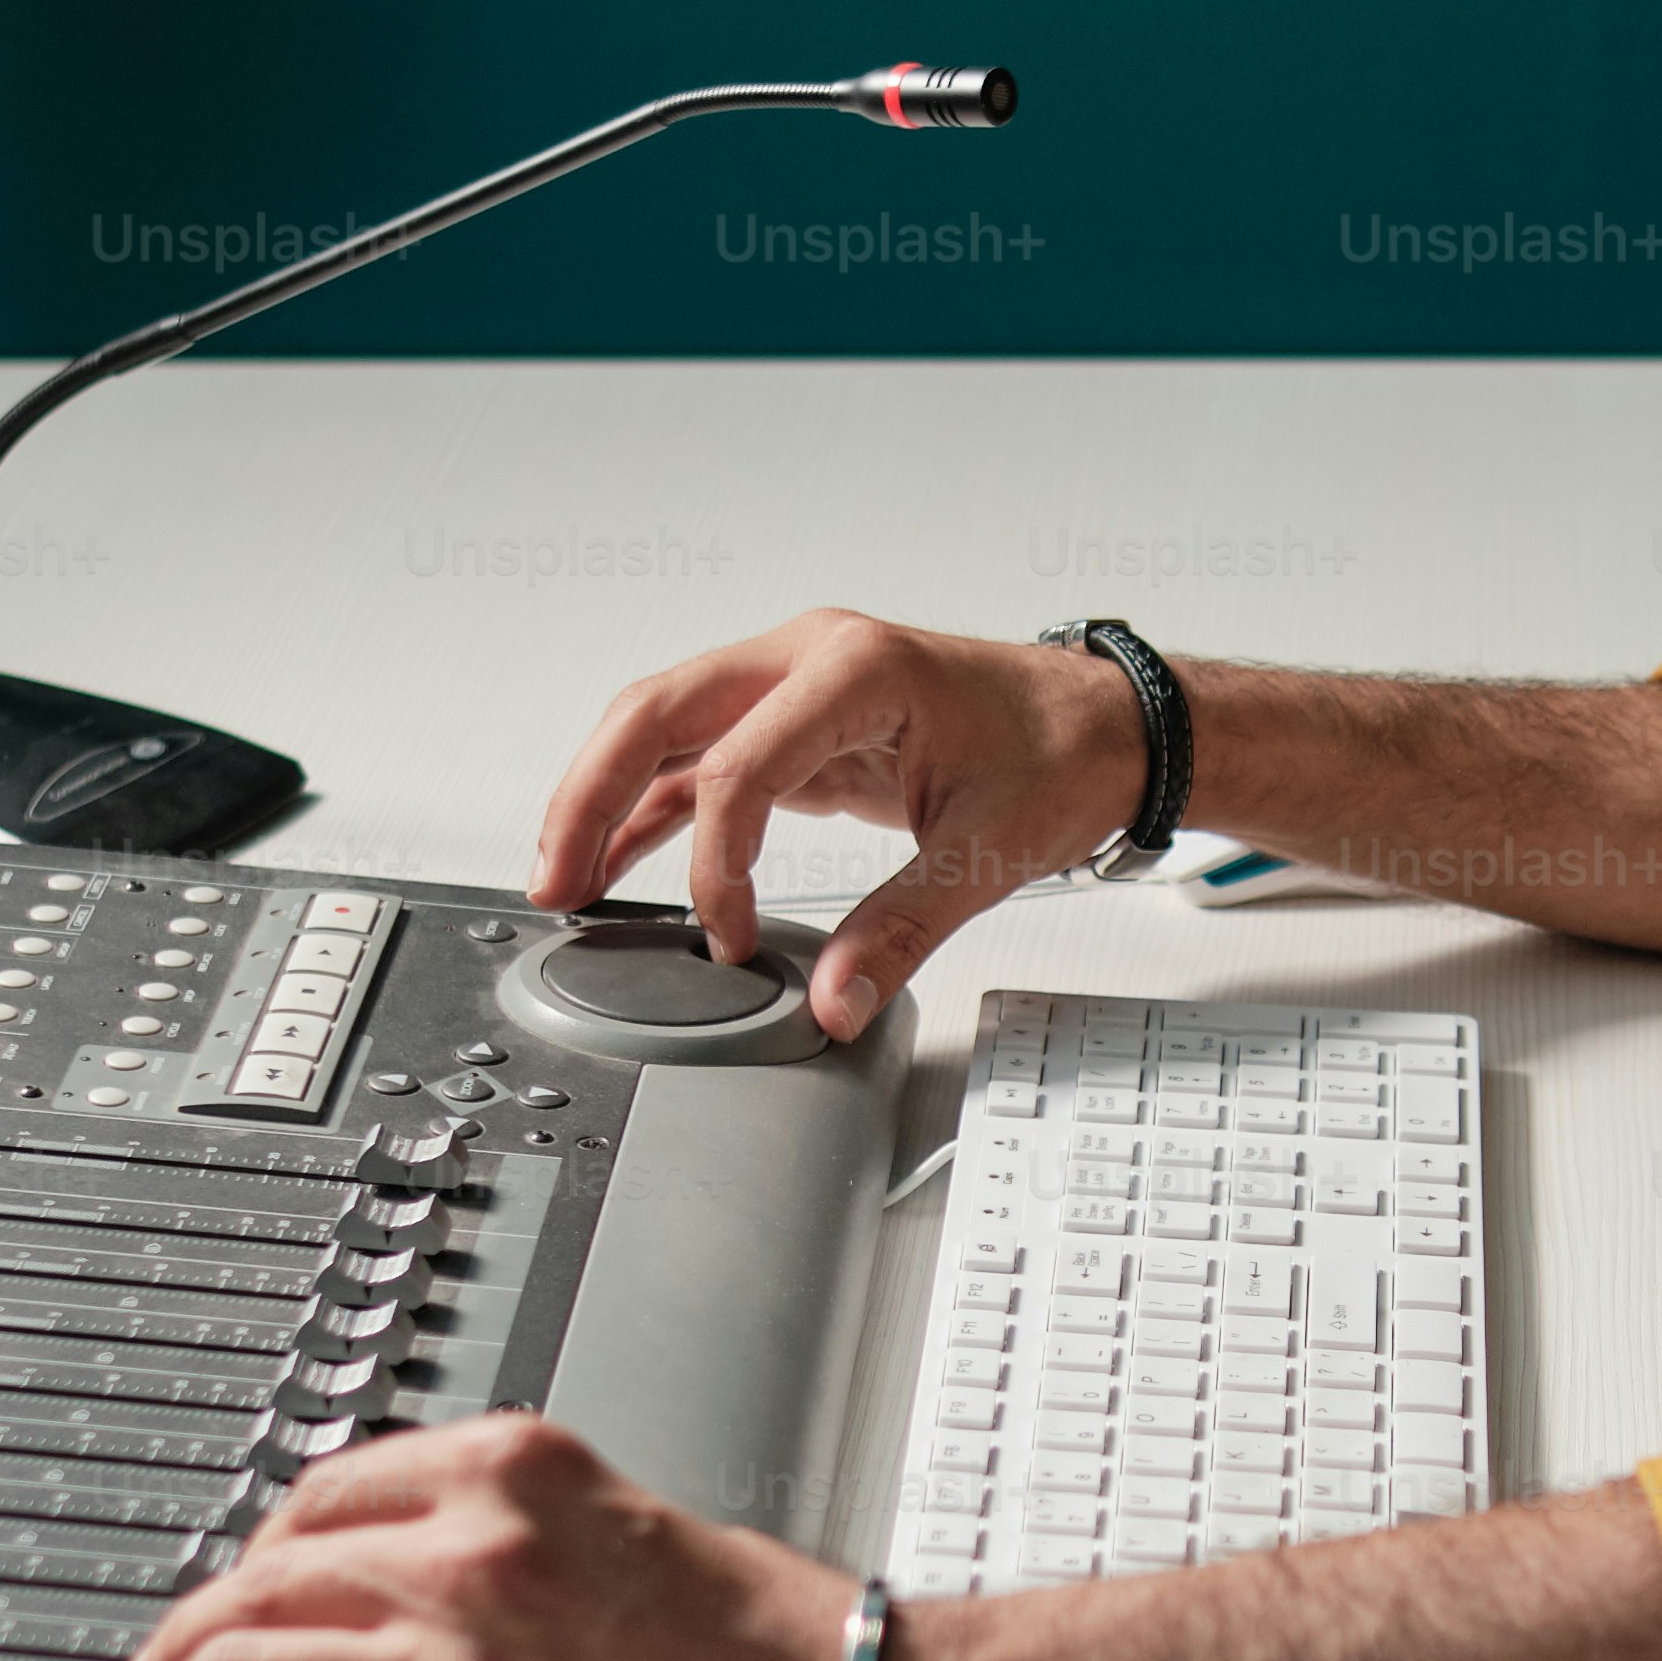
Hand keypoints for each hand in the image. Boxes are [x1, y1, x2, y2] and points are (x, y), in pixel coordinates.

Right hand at [530, 608, 1141, 1035]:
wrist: (1109, 723)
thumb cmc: (1062, 752)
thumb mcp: (991, 849)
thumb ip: (904, 929)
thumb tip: (838, 1002)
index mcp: (857, 667)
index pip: (739, 761)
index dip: (719, 861)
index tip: (733, 936)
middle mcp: (810, 658)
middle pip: (660, 710)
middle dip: (591, 793)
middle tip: (553, 880)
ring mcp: (797, 684)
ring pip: (665, 726)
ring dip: (605, 797)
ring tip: (560, 878)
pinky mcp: (798, 722)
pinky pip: (702, 757)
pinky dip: (655, 807)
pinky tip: (616, 860)